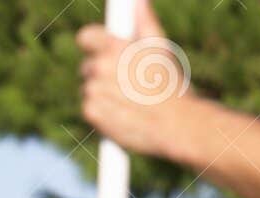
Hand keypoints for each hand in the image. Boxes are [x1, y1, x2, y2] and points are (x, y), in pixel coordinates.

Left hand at [78, 1, 191, 157]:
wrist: (173, 124)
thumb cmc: (171, 87)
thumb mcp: (160, 50)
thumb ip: (145, 23)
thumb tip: (139, 2)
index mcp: (114, 46)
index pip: (85, 37)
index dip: (93, 45)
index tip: (101, 52)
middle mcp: (100, 66)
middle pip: (87, 67)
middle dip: (101, 74)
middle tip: (125, 85)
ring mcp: (93, 90)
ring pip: (89, 89)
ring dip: (101, 95)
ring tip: (127, 103)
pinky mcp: (91, 113)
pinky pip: (88, 110)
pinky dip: (100, 114)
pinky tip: (120, 115)